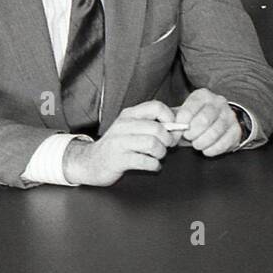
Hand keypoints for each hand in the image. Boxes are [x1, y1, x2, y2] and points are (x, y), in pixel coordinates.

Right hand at [62, 100, 179, 185]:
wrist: (91, 163)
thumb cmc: (119, 145)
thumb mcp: (132, 128)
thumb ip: (154, 123)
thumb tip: (181, 124)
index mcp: (130, 114)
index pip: (156, 106)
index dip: (171, 118)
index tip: (172, 129)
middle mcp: (123, 125)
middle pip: (157, 128)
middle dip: (168, 141)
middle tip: (167, 147)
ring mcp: (119, 142)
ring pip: (152, 144)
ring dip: (161, 153)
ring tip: (157, 156)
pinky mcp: (118, 160)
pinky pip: (145, 161)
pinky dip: (154, 165)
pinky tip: (152, 166)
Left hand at [173, 88, 242, 156]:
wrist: (221, 119)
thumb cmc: (197, 118)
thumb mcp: (185, 113)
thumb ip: (175, 119)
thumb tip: (169, 128)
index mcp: (202, 96)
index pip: (190, 108)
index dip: (182, 122)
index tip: (180, 130)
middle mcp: (218, 102)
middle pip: (204, 119)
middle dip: (193, 133)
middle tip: (189, 138)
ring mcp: (229, 115)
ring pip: (215, 131)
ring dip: (202, 142)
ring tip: (197, 144)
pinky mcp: (236, 130)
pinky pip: (224, 142)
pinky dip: (213, 149)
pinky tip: (207, 149)